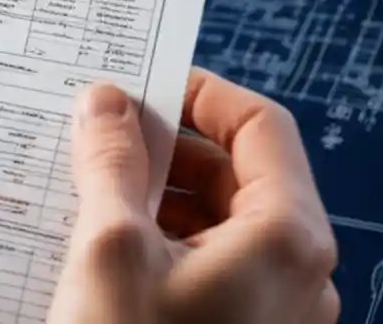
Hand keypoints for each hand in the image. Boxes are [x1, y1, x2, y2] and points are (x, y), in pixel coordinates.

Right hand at [47, 69, 338, 323]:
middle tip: (97, 135)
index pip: (259, 124)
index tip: (142, 82)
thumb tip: (106, 102)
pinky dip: (159, 241)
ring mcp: (271, 309)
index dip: (199, 93)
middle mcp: (295, 271)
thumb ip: (111, 161)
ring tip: (87, 189)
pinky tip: (101, 244)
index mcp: (286, 235)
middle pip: (237, 174)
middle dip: (164, 149)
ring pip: (216, 222)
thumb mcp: (109, 248)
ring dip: (154, 195)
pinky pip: (206, 265)